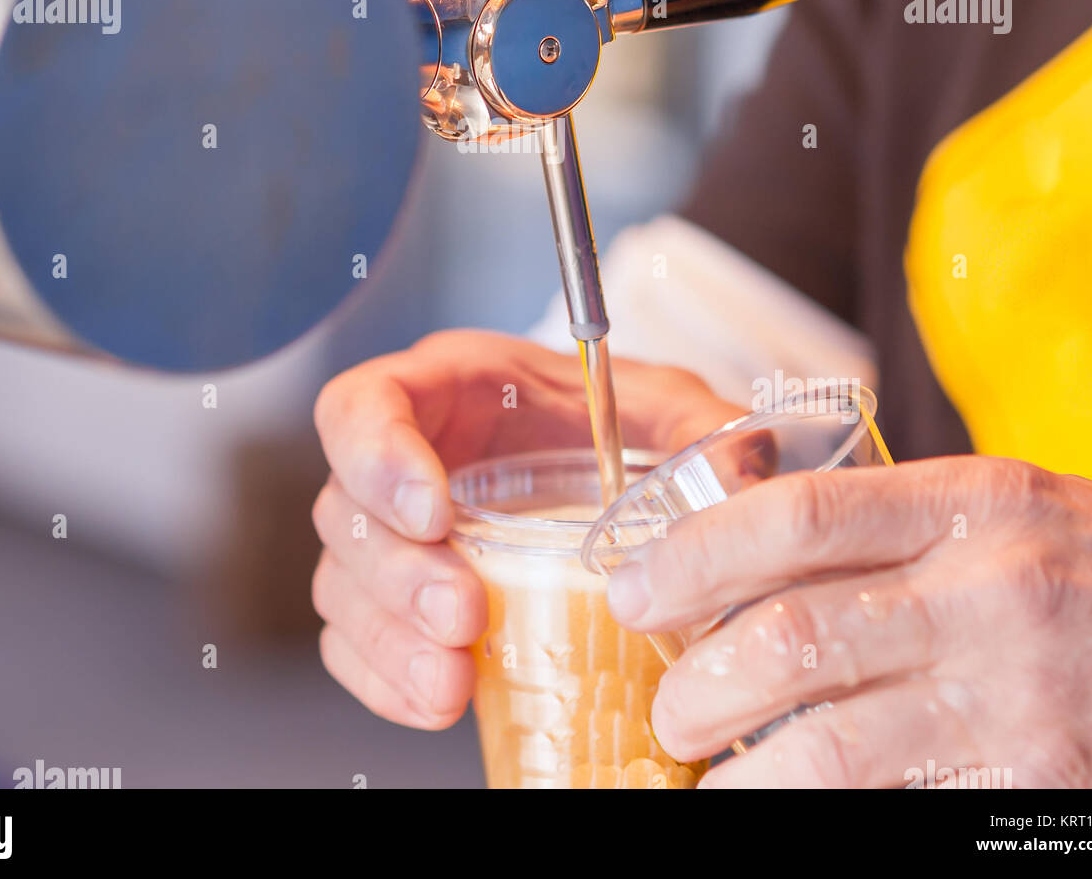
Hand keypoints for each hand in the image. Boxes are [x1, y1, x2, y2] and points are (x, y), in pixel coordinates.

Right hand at [311, 329, 739, 729]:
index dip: (377, 454)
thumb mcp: (672, 411)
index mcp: (451, 389)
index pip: (362, 405)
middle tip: (463, 614)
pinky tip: (440, 702)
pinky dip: (386, 679)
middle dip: (395, 570)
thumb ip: (708, 428)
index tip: (435, 512)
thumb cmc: (622, 427)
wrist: (616, 477)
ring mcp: (399, 534)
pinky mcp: (402, 602)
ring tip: (453, 680)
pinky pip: (355, 643)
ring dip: (388, 638)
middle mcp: (410, 457)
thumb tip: (748, 469)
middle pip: (345, 507)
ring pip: (342, 583)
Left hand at [605, 455, 1091, 786]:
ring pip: (828, 748)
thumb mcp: (1009, 509)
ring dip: (740, 771)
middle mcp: (989, 593)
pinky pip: (893, 805)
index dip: (693, 554)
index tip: (633, 586)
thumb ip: (895, 524)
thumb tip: (747, 550)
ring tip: (707, 770)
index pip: (798, 517)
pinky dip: (820, 810)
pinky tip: (788, 802)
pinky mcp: (1037, 789)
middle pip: (791, 638)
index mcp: (973, 503)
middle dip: (697, 682)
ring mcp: (1017, 698)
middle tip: (668, 705)